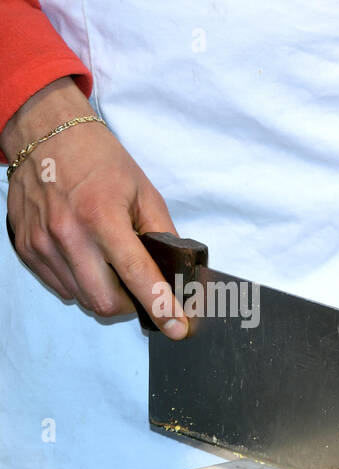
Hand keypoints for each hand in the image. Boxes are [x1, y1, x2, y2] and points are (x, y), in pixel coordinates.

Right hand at [2, 77, 185, 335]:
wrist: (44, 134)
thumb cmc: (100, 160)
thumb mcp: (144, 192)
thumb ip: (162, 235)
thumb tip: (177, 275)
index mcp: (103, 217)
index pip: (137, 275)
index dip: (161, 307)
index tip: (178, 328)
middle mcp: (67, 234)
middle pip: (104, 301)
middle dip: (130, 306)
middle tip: (139, 290)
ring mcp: (42, 242)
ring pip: (81, 298)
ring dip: (104, 295)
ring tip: (112, 267)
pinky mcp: (25, 246)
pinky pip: (60, 287)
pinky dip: (80, 284)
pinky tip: (88, 260)